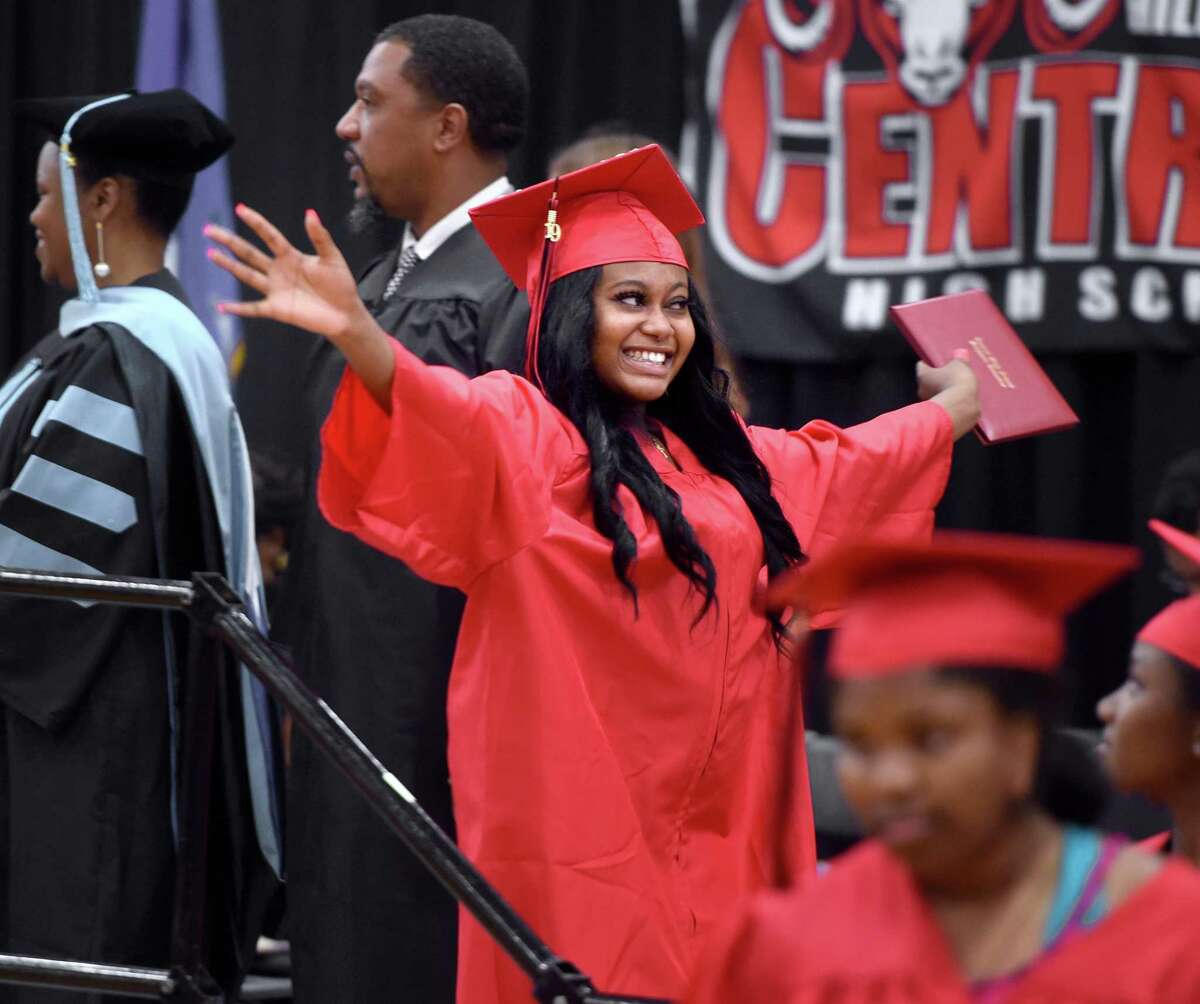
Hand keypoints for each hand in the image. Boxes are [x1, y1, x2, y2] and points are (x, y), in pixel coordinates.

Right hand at [206, 205, 395, 408]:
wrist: (346, 314)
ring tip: (210, 253)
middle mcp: (278, 271)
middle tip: (209, 229)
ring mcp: (275, 290)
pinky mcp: (277, 309)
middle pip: (249, 253)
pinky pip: (253, 308)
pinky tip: (220, 306)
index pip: (269, 236)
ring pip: (246, 274)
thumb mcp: (332, 259)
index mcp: (291, 256)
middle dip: (229, 241)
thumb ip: (320, 238)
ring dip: (228, 265)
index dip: (255, 222)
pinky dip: (237, 309)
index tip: (240, 208)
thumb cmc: (341, 285)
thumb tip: (310, 213)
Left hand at [916, 353, 980, 441]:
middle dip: (936, 379)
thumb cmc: (955, 382)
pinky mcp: (938, 415)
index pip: (922, 366)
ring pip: (935, 394)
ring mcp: (929, 404)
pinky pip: (944, 406)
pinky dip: (950, 403)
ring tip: (956, 389)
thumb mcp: (960, 366)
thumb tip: (960, 353)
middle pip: (927, 382)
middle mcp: (921, 390)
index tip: (936, 362)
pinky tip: (960, 401)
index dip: (929, 363)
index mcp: (922, 375)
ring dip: (943, 392)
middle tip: (949, 375)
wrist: (961, 409)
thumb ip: (959, 359)